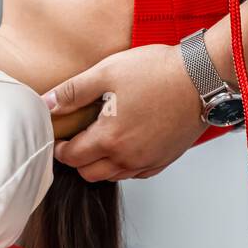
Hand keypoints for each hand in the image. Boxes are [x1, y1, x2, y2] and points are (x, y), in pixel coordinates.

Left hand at [44, 43, 205, 181]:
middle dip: (77, 160)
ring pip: (113, 176)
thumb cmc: (156, 72)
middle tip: (76, 138)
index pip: (72, 157)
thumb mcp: (106, 72)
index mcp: (109, 138)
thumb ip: (72, 92)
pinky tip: (126, 143)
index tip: (58, 137)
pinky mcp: (165, 159)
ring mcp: (148, 161)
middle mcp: (128, 157)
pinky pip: (137, 173)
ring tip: (101, 138)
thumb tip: (46, 104)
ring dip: (101, 164)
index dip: (59, 148)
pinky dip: (125, 164)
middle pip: (89, 173)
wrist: (201, 77)